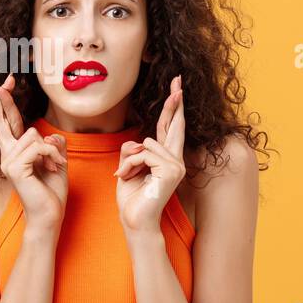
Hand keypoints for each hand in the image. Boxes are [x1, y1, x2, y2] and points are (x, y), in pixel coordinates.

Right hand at [0, 74, 68, 233]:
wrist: (50, 215)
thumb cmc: (52, 191)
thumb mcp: (57, 163)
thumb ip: (54, 146)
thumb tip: (51, 136)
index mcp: (16, 153)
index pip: (7, 124)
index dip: (5, 104)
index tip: (5, 84)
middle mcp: (7, 155)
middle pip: (4, 121)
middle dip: (6, 99)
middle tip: (8, 79)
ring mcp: (8, 162)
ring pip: (33, 135)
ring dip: (52, 150)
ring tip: (55, 165)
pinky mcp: (15, 168)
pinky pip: (38, 147)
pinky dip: (52, 156)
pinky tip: (54, 168)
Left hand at [115, 75, 185, 234]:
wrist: (136, 222)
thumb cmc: (131, 199)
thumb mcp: (127, 168)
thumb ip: (133, 151)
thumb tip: (138, 142)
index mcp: (166, 159)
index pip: (169, 128)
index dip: (173, 108)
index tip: (177, 88)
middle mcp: (176, 161)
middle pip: (174, 124)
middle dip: (174, 102)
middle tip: (178, 80)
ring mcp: (177, 166)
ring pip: (145, 143)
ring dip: (128, 159)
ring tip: (125, 176)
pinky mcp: (171, 171)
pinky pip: (144, 153)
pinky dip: (130, 165)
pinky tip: (127, 178)